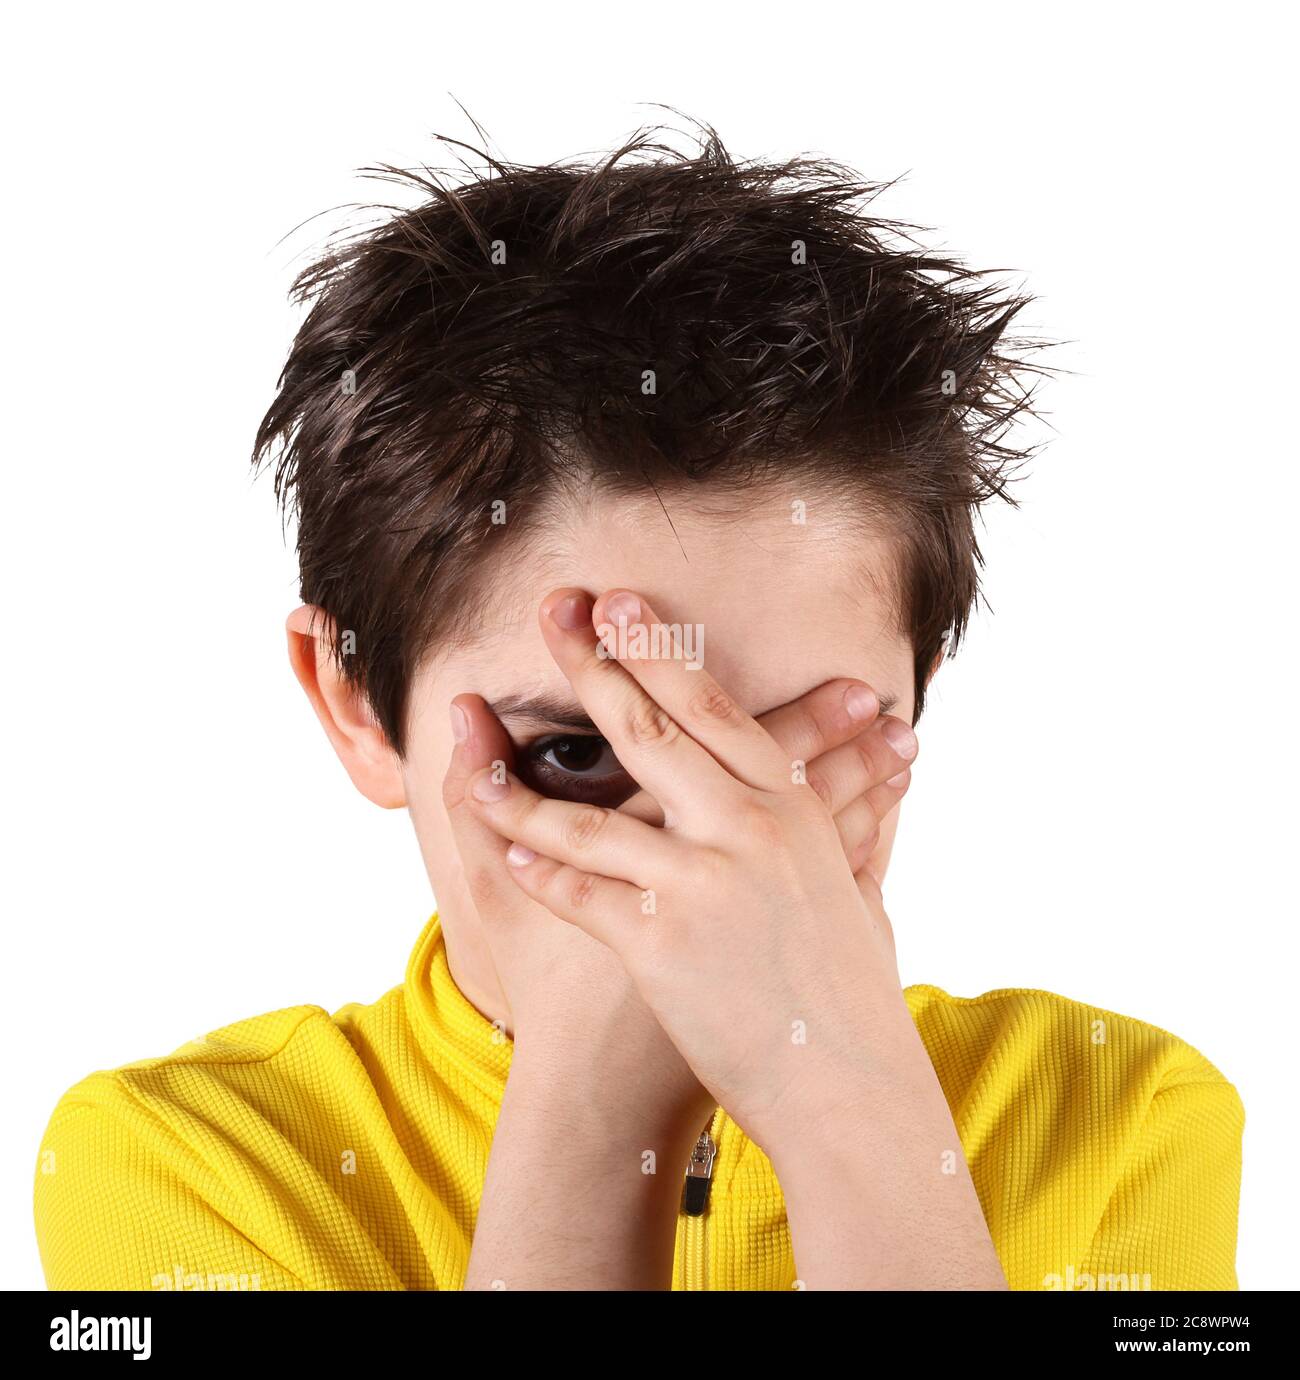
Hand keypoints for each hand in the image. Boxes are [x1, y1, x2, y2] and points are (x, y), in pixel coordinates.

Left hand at [463, 586, 921, 1152]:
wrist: (852, 1087)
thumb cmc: (853, 993)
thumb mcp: (861, 890)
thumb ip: (856, 825)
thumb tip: (889, 776)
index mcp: (789, 808)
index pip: (713, 707)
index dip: (658, 649)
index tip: (619, 603)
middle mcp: (745, 828)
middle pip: (649, 727)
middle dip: (592, 661)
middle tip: (552, 610)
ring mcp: (702, 882)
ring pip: (590, 815)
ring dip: (521, 787)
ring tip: (476, 762)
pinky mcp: (662, 944)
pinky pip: (580, 892)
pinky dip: (540, 869)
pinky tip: (506, 850)